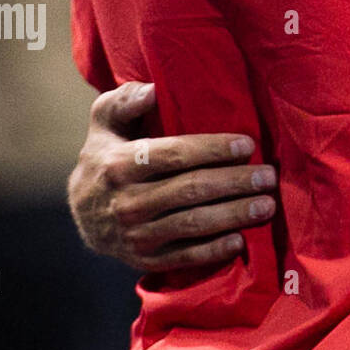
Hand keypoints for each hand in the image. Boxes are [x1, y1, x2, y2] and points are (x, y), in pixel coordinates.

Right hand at [67, 81, 277, 272]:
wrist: (81, 211)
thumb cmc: (106, 153)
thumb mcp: (106, 121)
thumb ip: (125, 100)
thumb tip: (153, 90)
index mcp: (119, 164)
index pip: (174, 155)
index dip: (213, 149)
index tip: (248, 144)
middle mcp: (127, 202)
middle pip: (190, 190)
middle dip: (235, 182)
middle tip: (268, 176)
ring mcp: (135, 235)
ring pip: (192, 224)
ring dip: (233, 215)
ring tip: (266, 205)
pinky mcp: (144, 259)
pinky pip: (183, 258)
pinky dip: (212, 251)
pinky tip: (240, 241)